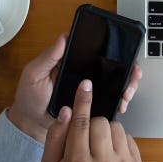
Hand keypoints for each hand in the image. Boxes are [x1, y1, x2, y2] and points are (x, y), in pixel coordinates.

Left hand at [8, 34, 142, 142]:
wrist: (31, 124)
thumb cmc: (29, 97)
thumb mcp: (34, 74)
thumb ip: (48, 57)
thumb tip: (62, 38)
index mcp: (74, 62)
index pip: (97, 51)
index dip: (114, 50)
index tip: (124, 54)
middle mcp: (86, 74)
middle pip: (114, 67)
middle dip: (129, 70)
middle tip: (133, 75)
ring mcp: (91, 90)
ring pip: (117, 84)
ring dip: (127, 86)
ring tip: (126, 93)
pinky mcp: (93, 105)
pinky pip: (111, 101)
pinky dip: (120, 102)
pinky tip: (121, 104)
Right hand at [42, 80, 142, 161]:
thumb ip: (55, 137)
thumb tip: (67, 111)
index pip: (81, 124)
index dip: (82, 101)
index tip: (86, 85)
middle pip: (101, 122)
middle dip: (91, 124)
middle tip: (85, 139)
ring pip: (116, 127)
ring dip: (105, 132)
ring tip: (97, 148)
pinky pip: (128, 137)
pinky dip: (118, 141)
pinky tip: (109, 154)